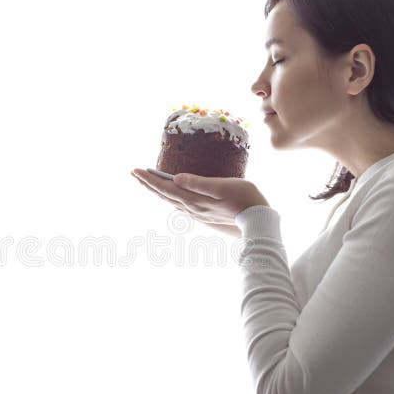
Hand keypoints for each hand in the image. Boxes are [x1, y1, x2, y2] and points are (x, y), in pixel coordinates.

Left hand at [130, 168, 270, 235]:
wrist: (259, 224)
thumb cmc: (245, 200)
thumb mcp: (223, 187)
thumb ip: (199, 183)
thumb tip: (175, 178)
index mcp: (194, 200)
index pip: (165, 188)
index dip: (149, 179)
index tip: (135, 170)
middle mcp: (192, 209)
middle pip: (164, 195)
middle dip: (148, 184)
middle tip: (134, 173)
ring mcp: (198, 215)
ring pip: (171, 201)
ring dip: (157, 191)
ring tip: (148, 182)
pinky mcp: (205, 217)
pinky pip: (180, 206)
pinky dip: (170, 198)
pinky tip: (171, 196)